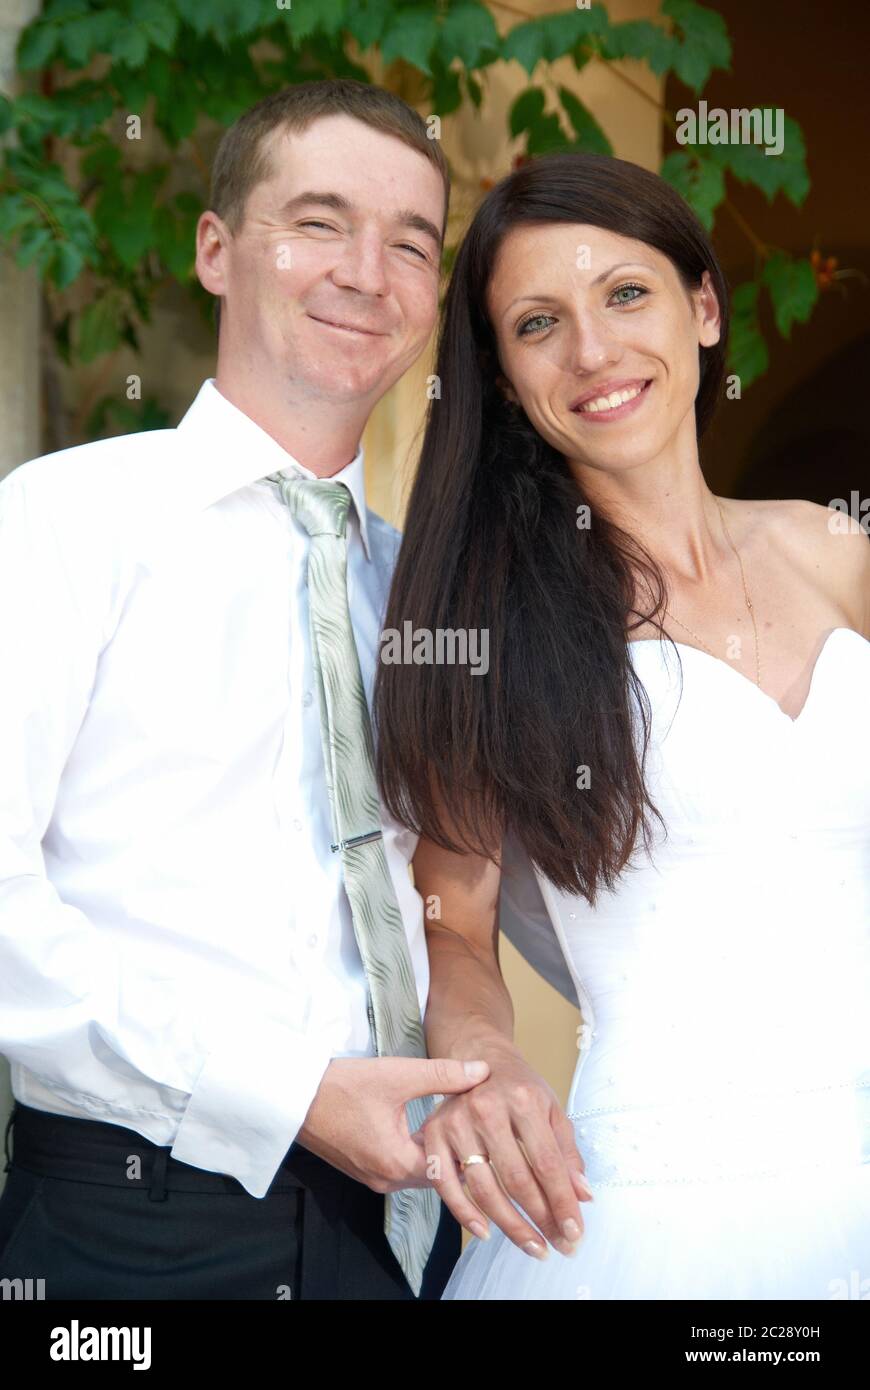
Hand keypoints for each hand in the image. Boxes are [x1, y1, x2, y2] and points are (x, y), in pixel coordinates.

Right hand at [296, 1055, 489, 1192]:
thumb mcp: (398, 1075)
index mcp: (398, 1162)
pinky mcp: (362, 1168)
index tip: (497, 1145)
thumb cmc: (342, 1085)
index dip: (474, 1156)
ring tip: (466, 1140)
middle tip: (490, 1146)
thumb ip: (443, 1075)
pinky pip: (401, 1169)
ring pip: (420, 1174)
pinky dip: (419, 1155)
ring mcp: (371, 1176)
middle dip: (461, 1160)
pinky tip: (428, 1136)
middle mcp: (386, 1179)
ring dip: (439, 1158)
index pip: (451, 1171)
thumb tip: (482, 1072)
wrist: (292, 1095)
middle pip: (437, 1177)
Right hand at [415, 1039, 592, 1257]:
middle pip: (517, 1179)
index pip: (547, 1163)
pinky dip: (466, 1214)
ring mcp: (457, 1121)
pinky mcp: (434, 1133)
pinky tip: (487, 1234)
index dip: (562, 1202)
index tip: (575, 1233)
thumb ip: (567, 1152)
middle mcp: (487, 1109)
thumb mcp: (551, 1109)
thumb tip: (584, 1195)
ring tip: (534, 1247)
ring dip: (511, 1227)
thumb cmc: (520, 1088)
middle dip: (541, 1220)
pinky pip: (447, 1184)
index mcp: (523, 1100)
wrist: (480, 1059)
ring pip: (484, 1188)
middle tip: (559, 1246)